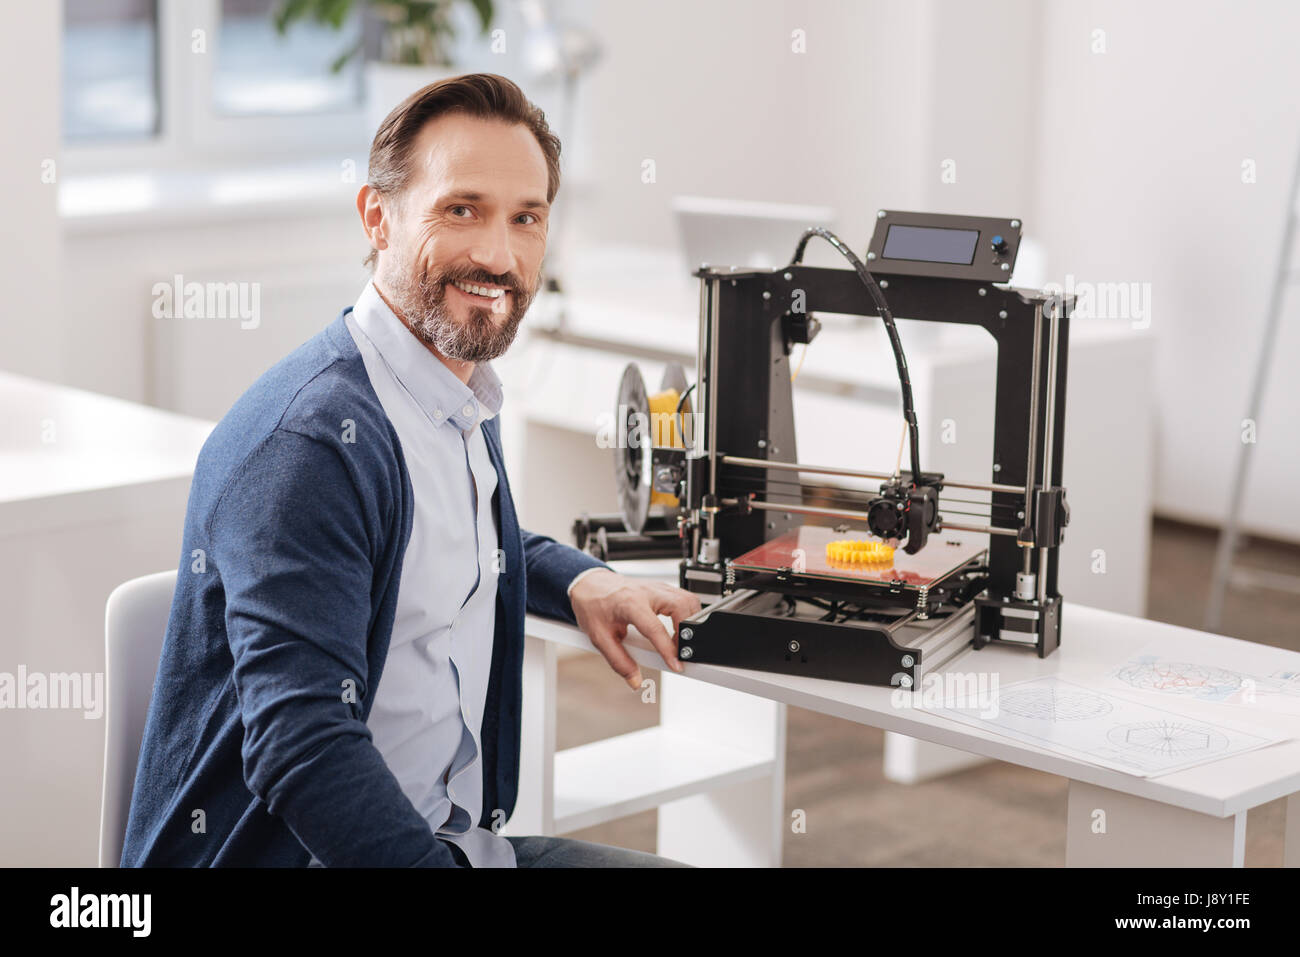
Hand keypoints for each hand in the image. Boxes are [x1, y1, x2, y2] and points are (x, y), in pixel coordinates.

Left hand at [569, 569, 701, 689]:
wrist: (589, 585)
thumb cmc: (593, 606)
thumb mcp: (599, 638)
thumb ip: (618, 661)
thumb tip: (634, 680)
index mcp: (630, 603)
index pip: (656, 627)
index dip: (668, 649)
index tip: (676, 664)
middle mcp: (647, 592)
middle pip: (681, 606)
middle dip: (687, 631)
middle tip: (680, 650)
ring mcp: (656, 587)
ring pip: (687, 600)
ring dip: (690, 621)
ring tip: (677, 640)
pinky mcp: (661, 588)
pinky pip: (683, 598)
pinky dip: (687, 613)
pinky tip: (677, 627)